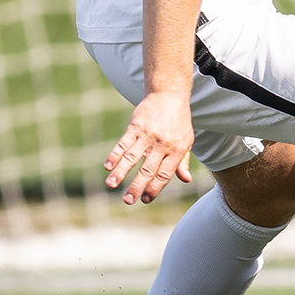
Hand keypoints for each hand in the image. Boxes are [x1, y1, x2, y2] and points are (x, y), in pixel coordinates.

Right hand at [104, 90, 195, 204]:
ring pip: (132, 157)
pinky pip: (123, 142)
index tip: (145, 199)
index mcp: (177, 149)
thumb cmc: (178, 121)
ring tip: (111, 185)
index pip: (165, 173)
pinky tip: (108, 166)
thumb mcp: (186, 140)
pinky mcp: (135, 126)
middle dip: (137, 186)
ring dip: (121, 172)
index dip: (155, 187)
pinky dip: (115, 154)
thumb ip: (183, 161)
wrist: (169, 94)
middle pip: (148, 168)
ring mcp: (148, 134)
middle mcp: (162, 143)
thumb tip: (186, 180)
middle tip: (128, 200)